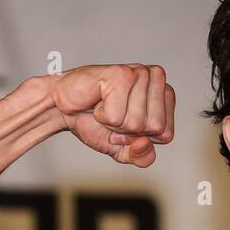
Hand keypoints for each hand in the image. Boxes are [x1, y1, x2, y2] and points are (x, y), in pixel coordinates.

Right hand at [51, 64, 174, 166]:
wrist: (62, 108)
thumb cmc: (93, 121)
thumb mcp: (123, 149)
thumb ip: (142, 157)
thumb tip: (145, 144)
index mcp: (164, 94)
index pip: (167, 135)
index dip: (142, 138)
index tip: (125, 125)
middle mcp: (155, 79)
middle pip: (155, 128)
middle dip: (129, 131)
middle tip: (113, 115)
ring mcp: (139, 73)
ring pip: (137, 122)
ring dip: (114, 122)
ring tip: (105, 106)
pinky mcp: (120, 74)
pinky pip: (117, 116)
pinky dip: (103, 115)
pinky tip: (98, 100)